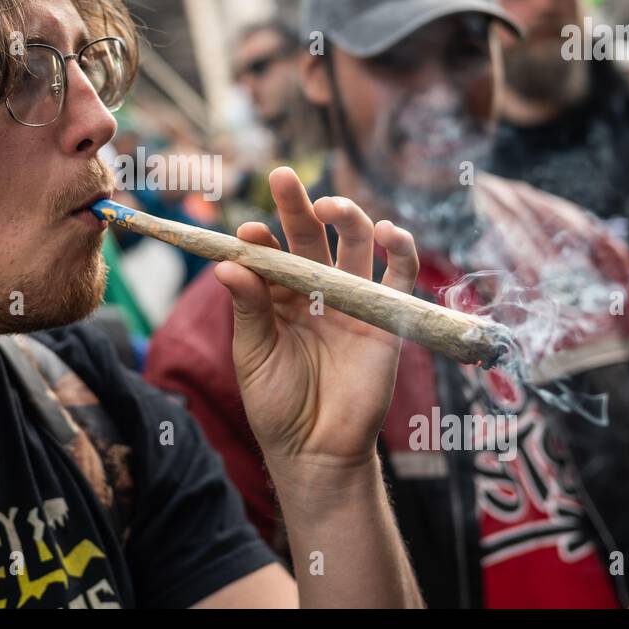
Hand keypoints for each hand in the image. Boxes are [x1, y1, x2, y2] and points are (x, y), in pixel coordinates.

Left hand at [215, 167, 418, 478]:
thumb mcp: (254, 357)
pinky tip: (389, 232)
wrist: (317, 450)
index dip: (260, 239)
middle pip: (310, 236)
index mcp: (276, 297)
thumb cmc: (277, 405)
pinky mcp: (387, 317)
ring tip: (332, 206)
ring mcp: (352, 300)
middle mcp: (315, 290)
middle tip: (284, 178)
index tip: (249, 231)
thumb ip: (248, 310)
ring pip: (355, 244)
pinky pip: (400, 276)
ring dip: (347, 216)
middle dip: (298, 206)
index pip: (269, 254)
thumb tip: (227, 264)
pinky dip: (401, 250)